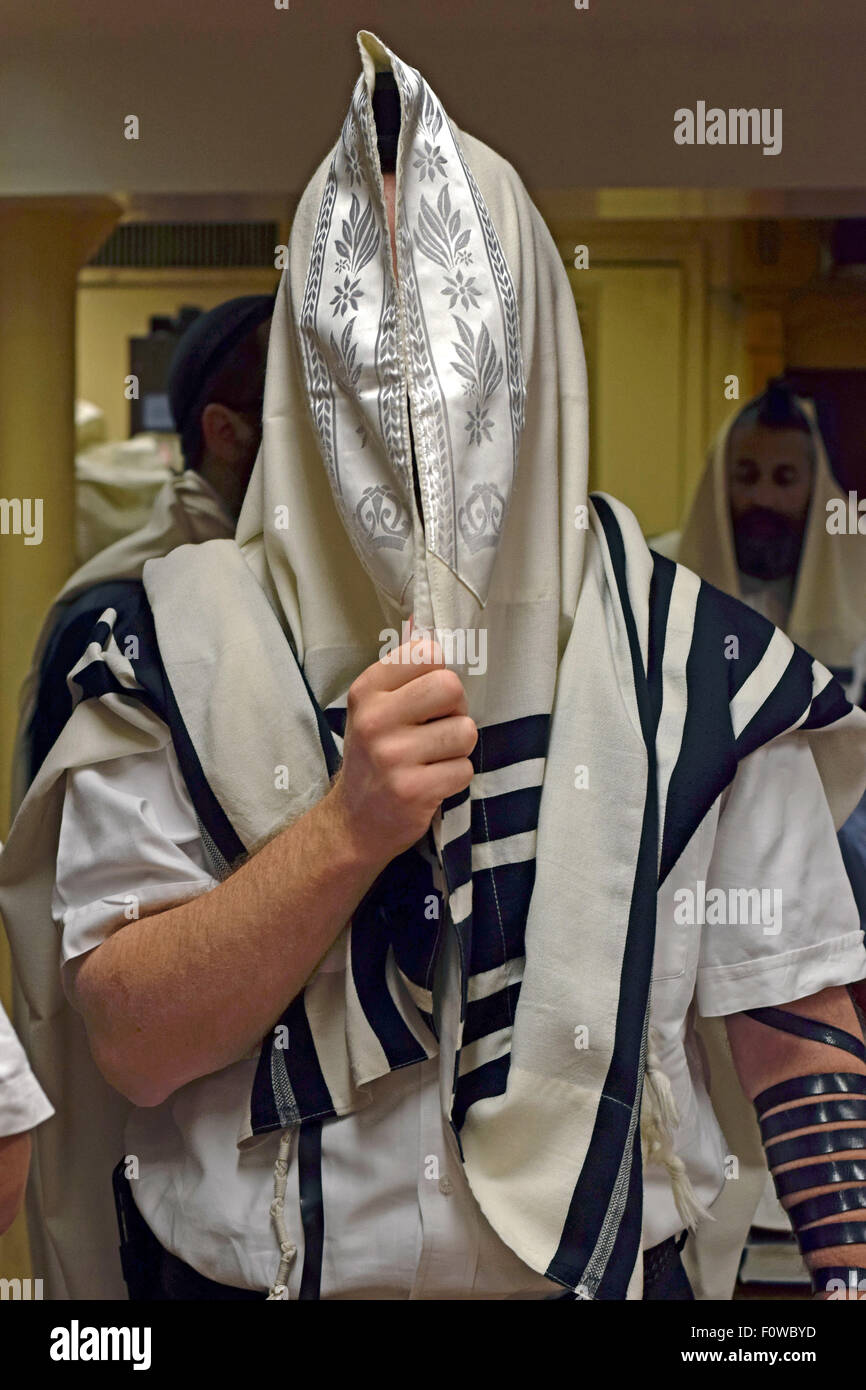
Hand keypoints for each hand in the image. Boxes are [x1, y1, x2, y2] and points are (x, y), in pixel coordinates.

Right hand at [329, 630, 476, 867]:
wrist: (353, 821)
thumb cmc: (374, 755)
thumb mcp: (377, 706)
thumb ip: (403, 665)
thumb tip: (421, 618)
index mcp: (367, 689)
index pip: (427, 653)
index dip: (438, 675)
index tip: (425, 699)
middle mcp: (375, 719)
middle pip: (451, 687)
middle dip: (455, 710)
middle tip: (437, 728)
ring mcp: (393, 756)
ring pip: (465, 731)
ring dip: (458, 748)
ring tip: (433, 759)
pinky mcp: (413, 790)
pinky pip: (464, 769)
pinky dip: (455, 777)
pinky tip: (431, 782)